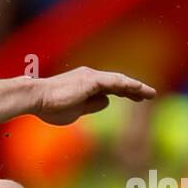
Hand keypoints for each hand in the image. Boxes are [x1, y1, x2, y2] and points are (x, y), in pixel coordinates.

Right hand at [33, 66, 155, 125]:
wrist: (37, 98)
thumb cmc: (49, 107)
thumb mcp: (75, 111)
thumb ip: (91, 106)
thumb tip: (107, 101)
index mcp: (85, 84)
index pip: (109, 88)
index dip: (124, 92)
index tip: (136, 98)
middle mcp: (90, 76)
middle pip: (117, 83)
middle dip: (133, 89)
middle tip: (148, 95)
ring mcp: (91, 77)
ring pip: (119, 81)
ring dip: (136, 87)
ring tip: (150, 94)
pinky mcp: (92, 80)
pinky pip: (115, 82)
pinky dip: (128, 85)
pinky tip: (139, 89)